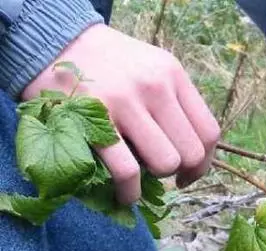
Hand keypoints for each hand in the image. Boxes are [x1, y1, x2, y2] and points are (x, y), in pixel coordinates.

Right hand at [22, 24, 220, 203]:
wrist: (55, 41)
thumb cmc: (109, 63)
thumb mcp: (151, 67)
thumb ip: (174, 101)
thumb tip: (191, 153)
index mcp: (173, 74)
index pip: (209, 131)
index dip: (203, 162)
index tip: (189, 173)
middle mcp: (154, 86)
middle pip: (191, 152)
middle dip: (180, 172)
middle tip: (161, 174)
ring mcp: (125, 103)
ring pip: (165, 163)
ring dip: (154, 180)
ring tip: (140, 176)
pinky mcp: (93, 121)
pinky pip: (127, 172)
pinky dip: (129, 192)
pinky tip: (124, 194)